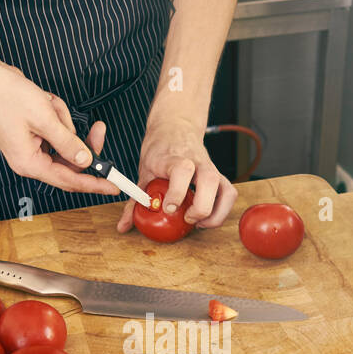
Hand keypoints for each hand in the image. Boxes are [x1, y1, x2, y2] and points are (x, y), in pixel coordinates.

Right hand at [0, 58, 117, 194]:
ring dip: (63, 121)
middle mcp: (29, 161)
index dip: (93, 184)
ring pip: (64, 142)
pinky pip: (56, 131)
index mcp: (29, 163)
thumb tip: (86, 161)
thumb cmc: (8, 96)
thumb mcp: (45, 119)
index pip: (68, 180)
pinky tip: (45, 102)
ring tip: (48, 103)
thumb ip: (68, 143)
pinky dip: (56, 116)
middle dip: (81, 142)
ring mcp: (30, 148)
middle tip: (99, 128)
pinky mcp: (32, 136)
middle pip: (69, 162)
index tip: (113, 187)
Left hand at [116, 113, 236, 232]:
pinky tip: (206, 218)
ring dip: (216, 213)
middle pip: (210, 181)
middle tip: (186, 218)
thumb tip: (123, 226)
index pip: (181, 170)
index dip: (177, 191)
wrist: (175, 127)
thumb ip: (134, 201)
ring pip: (226, 190)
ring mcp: (211, 169)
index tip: (169, 208)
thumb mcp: (143, 172)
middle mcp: (197, 162)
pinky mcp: (219, 176)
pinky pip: (229, 194)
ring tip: (200, 223)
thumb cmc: (159, 152)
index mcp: (174, 158)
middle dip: (201, 206)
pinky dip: (222, 210)